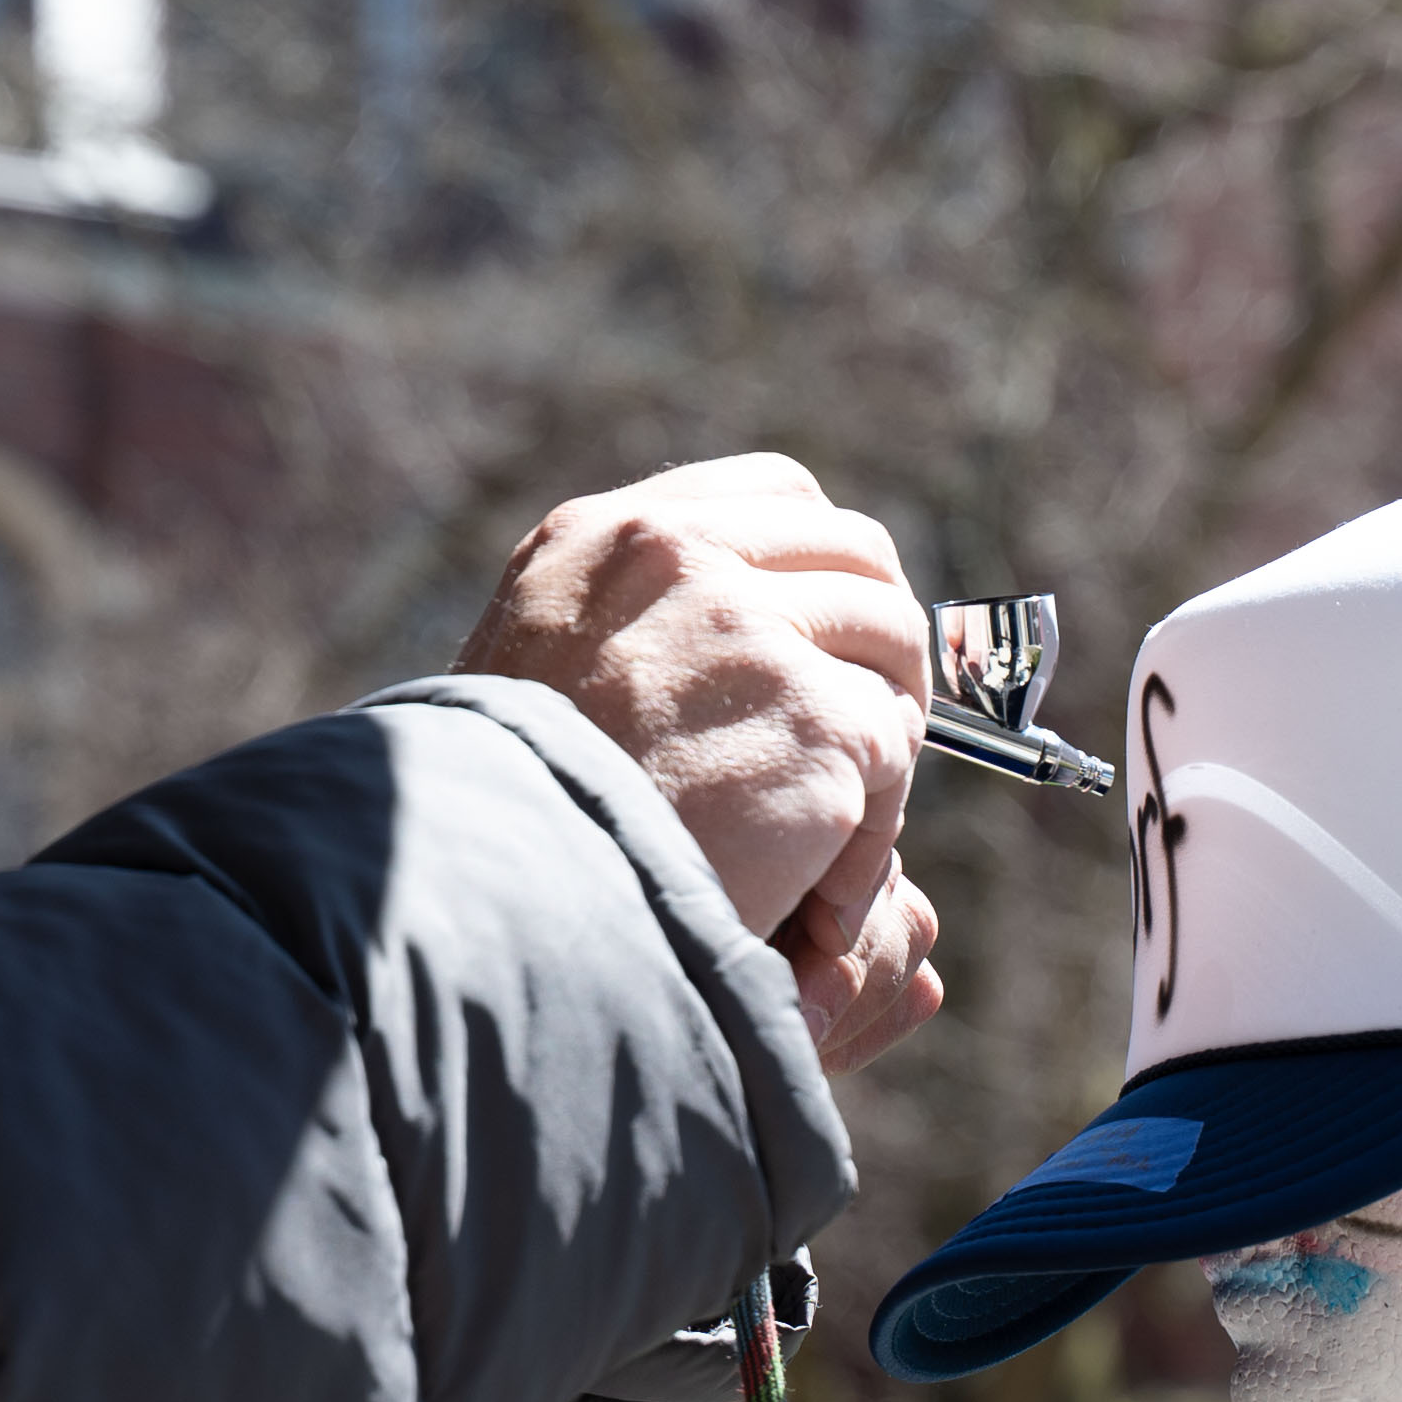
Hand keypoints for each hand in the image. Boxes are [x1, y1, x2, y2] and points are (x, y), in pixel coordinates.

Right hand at [455, 454, 946, 1070]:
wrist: (507, 906)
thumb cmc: (514, 824)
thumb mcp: (537, 672)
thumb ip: (631, 624)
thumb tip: (754, 633)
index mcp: (606, 537)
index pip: (778, 495)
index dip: (825, 565)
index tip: (826, 640)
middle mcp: (678, 559)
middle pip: (859, 555)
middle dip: (878, 643)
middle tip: (864, 735)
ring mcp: (751, 632)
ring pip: (894, 643)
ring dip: (885, 733)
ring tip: (838, 822)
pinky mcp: (817, 720)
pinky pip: (895, 749)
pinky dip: (871, 831)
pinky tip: (821, 891)